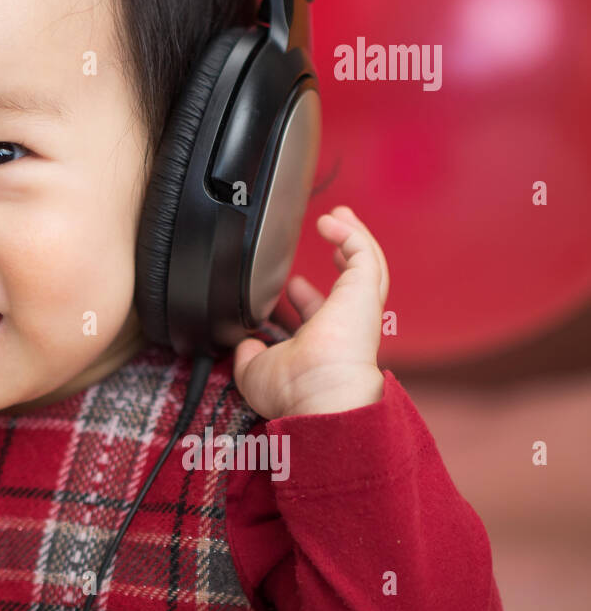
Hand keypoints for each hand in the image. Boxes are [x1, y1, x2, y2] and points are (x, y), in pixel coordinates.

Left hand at [232, 205, 387, 418]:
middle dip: (343, 255)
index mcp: (325, 343)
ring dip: (352, 236)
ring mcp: (359, 307)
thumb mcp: (257, 372)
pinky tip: (332, 221)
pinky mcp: (365, 290)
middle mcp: (347, 324)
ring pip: (366, 264)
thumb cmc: (295, 390)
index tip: (292, 284)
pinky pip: (363, 253)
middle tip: (333, 233)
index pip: (320, 313)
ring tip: (339, 216)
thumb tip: (245, 346)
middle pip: (351, 282)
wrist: (320, 394)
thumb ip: (250, 356)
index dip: (306, 296)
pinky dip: (350, 233)